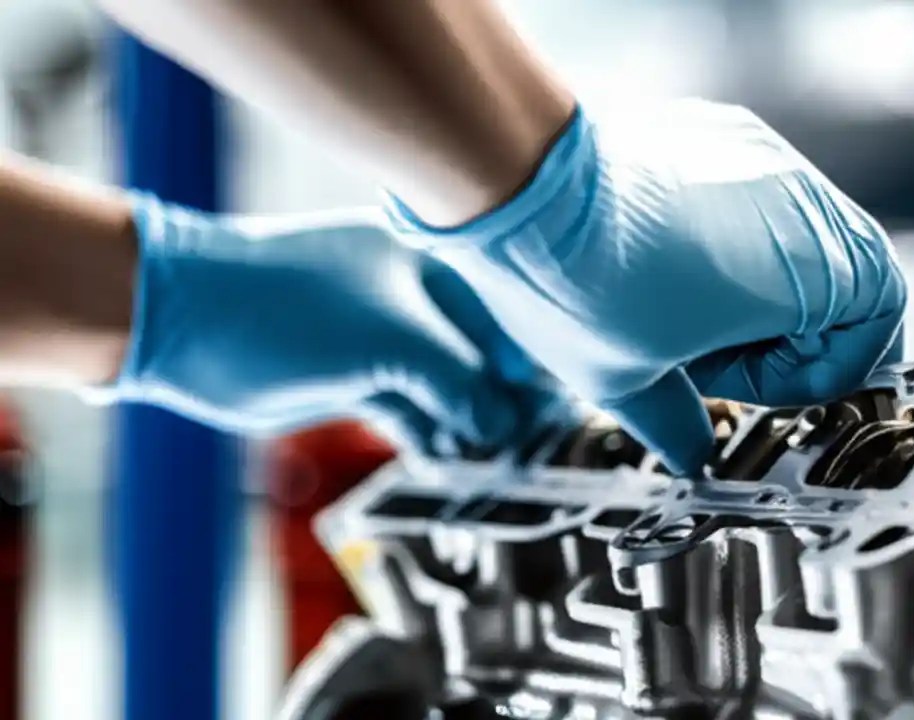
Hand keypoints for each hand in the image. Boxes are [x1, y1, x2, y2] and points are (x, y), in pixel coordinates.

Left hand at [116, 198, 562, 456]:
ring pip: (450, 385)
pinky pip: (413, 408)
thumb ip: (460, 384)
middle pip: (484, 352)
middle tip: (543, 445)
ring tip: (507, 464)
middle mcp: (416, 295)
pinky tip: (456, 461)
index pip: (509, 312)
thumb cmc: (287, 308)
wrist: (183, 325)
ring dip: (474, 424)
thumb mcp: (395, 344)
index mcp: (433, 262)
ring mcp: (386, 336)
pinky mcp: (358, 375)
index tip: (568, 404)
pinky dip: (434, 435)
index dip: (539, 359)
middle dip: (512, 399)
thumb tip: (504, 426)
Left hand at [387, 100, 906, 475]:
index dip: (816, 377)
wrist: (518, 176)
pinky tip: (678, 265)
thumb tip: (691, 452)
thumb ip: (678, 426)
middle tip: (726, 361)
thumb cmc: (576, 279)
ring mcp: (765, 159)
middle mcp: (802, 202)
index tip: (744, 392)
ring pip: (815, 238)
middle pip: (858, 279)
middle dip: (801, 335)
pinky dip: (746, 243)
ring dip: (774, 288)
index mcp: (805, 272)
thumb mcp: (626, 381)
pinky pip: (768, 198)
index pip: (875, 327)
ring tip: (696, 314)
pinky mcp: (724, 136)